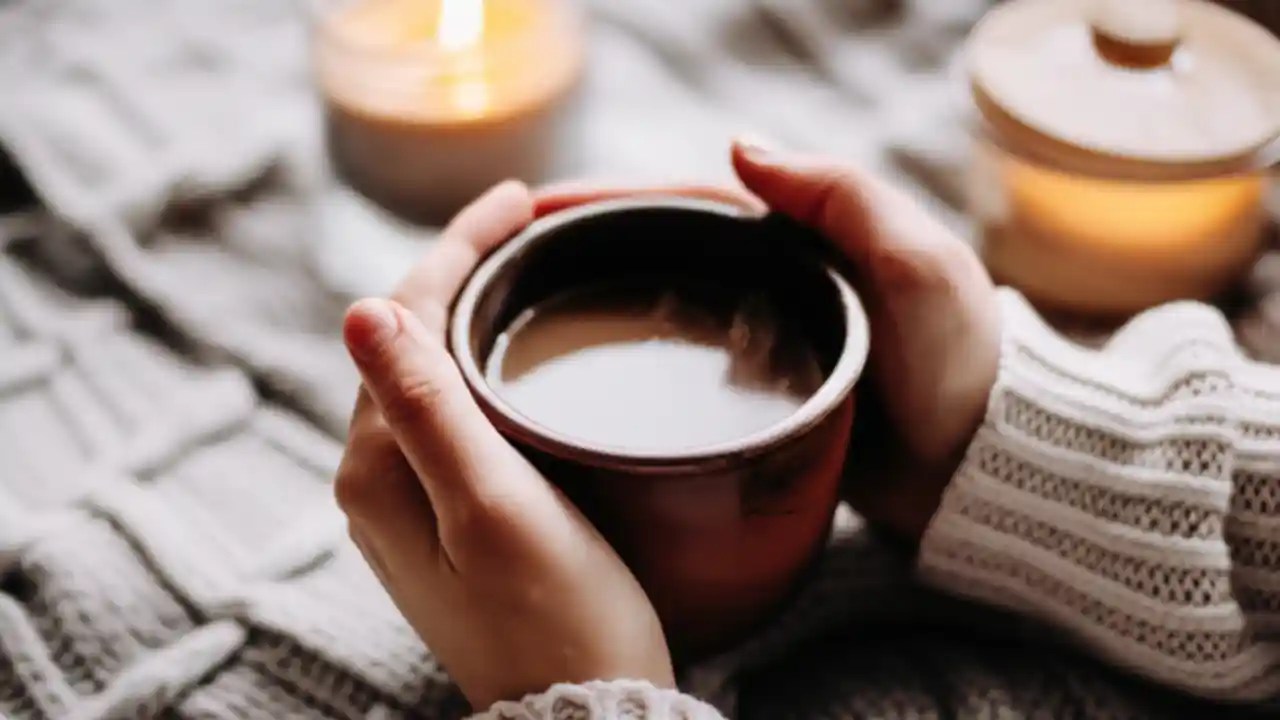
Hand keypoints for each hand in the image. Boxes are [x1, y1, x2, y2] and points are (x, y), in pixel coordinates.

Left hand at [334, 182, 673, 710]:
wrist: (580, 711)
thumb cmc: (557, 616)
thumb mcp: (494, 506)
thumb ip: (426, 407)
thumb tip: (359, 308)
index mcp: (376, 464)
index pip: (404, 319)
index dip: (458, 247)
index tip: (519, 199)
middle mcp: (375, 477)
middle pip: (409, 338)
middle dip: (461, 267)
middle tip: (526, 216)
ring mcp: (407, 499)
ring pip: (429, 373)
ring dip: (468, 310)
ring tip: (522, 263)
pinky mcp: (443, 518)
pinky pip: (448, 413)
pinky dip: (479, 362)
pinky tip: (512, 350)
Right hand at [534, 147, 1000, 543]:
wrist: (981, 471)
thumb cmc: (960, 366)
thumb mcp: (917, 265)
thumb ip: (841, 198)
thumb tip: (737, 146)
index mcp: (806, 236)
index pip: (687, 204)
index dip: (611, 203)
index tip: (538, 212)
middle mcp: (778, 281)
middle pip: (662, 253)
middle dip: (585, 250)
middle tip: (506, 266)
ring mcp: (766, 340)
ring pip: (665, 311)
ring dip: (600, 303)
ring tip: (524, 316)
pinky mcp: (762, 402)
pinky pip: (685, 370)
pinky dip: (636, 363)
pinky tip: (588, 382)